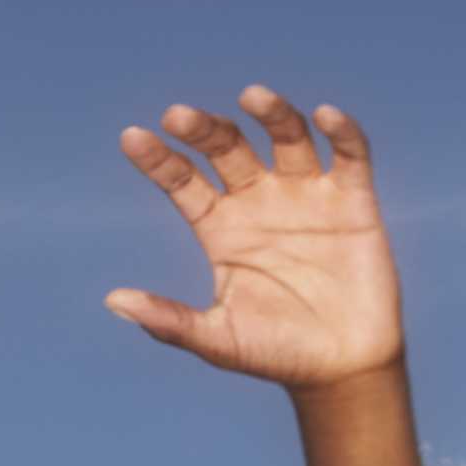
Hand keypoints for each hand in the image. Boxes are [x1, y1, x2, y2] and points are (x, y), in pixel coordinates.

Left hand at [106, 85, 402, 391]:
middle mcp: (259, 201)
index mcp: (221, 227)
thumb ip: (169, 320)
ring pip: (287, 135)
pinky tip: (325, 115)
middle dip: (205, 129)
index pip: (182, 181)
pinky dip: (341, 131)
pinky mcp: (353, 201)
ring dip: (271, 112)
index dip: (159, 159)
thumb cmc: (276, 354)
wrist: (343, 369)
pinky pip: (349, 154)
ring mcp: (306, 195)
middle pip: (228, 147)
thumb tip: (112, 300)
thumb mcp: (217, 340)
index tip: (131, 138)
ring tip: (252, 96)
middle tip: (180, 116)